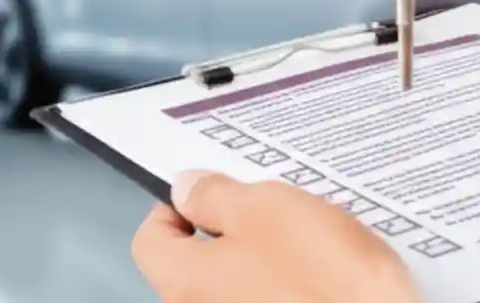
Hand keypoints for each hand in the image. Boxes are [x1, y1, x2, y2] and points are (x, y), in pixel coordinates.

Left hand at [132, 171, 418, 302]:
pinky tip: (329, 271)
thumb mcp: (266, 209)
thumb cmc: (326, 283)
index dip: (173, 208)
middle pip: (195, 264)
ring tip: (313, 238)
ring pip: (239, 283)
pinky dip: (292, 284)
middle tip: (271, 207)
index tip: (203, 191)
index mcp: (185, 283)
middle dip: (229, 230)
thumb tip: (186, 188)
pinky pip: (272, 298)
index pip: (150, 241)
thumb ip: (215, 197)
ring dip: (266, 257)